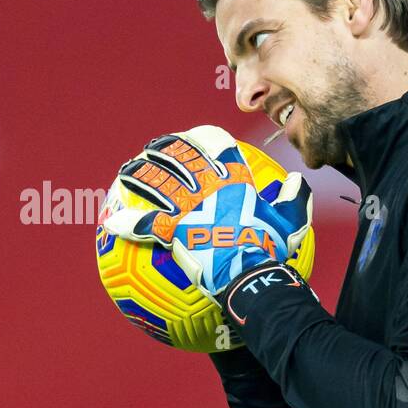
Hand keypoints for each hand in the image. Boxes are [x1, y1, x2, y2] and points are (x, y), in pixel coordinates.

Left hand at [102, 126, 312, 301]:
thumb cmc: (271, 248)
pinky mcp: (172, 230)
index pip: (217, 145)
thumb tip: (297, 182)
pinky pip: (142, 224)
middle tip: (153, 148)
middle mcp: (206, 186)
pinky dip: (126, 224)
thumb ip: (293, 198)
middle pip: (178, 157)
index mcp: (234, 179)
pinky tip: (111, 223)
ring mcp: (186, 206)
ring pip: (154, 182)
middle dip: (163, 148)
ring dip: (138, 175)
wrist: (250, 272)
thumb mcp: (291, 221)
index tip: (194, 136)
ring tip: (127, 172)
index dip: (203, 137)